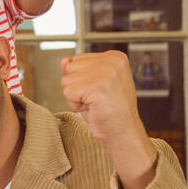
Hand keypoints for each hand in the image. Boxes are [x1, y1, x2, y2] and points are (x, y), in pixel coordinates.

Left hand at [61, 51, 155, 188]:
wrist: (123, 131)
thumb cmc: (110, 110)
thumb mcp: (93, 84)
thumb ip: (79, 70)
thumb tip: (64, 60)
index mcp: (114, 57)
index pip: (77, 60)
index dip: (82, 79)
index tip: (99, 90)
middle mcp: (112, 61)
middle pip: (70, 68)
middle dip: (77, 86)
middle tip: (96, 98)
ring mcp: (105, 72)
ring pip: (66, 80)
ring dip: (76, 96)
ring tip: (95, 102)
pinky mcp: (97, 86)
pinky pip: (68, 93)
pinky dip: (75, 104)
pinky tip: (92, 108)